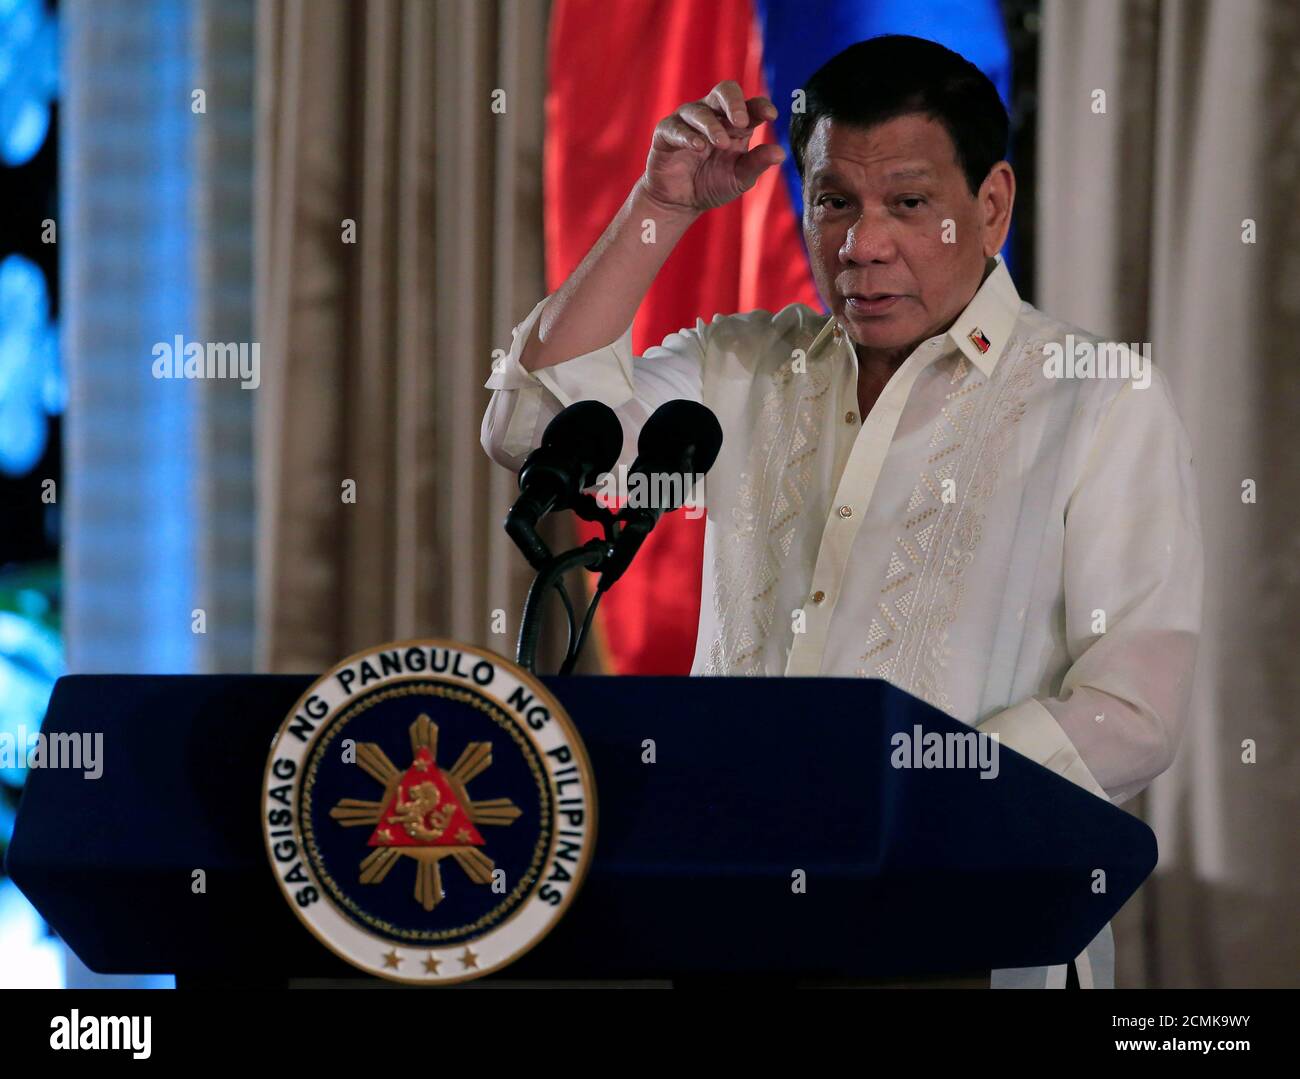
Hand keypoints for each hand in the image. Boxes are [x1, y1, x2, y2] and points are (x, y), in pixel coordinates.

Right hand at [638, 81, 784, 213]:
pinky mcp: (666, 132)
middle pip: (724, 92)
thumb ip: (757, 163)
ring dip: (711, 126)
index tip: (771, 115)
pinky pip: (676, 128)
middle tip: (741, 121)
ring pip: (700, 111)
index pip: (750, 105)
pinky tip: (698, 146)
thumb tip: (781, 153)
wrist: (681, 201)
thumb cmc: (712, 184)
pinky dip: (688, 135)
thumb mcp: (740, 177)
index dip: (760, 106)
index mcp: (736, 123)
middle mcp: (713, 115)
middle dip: (734, 103)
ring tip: (721, 143)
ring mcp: (688, 121)